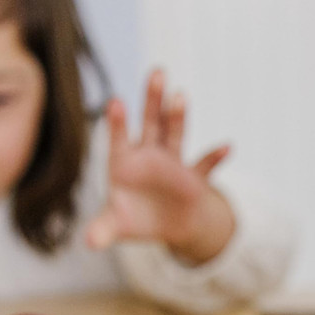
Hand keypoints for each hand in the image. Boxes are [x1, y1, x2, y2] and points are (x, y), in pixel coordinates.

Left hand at [85, 69, 235, 264]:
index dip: (118, 123)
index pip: (119, 138)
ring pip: (175, 134)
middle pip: (150, 123)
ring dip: (178, 116)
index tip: (116, 102)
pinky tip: (227, 146)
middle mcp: (149, 155)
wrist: (166, 225)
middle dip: (153, 100)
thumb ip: (102, 230)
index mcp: (124, 162)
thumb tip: (88, 242)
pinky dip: (215, 157)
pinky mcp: (192, 178)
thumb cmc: (135, 219)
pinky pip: (204, 166)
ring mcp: (172, 163)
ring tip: (180, 95)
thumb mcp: (116, 226)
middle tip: (156, 72)